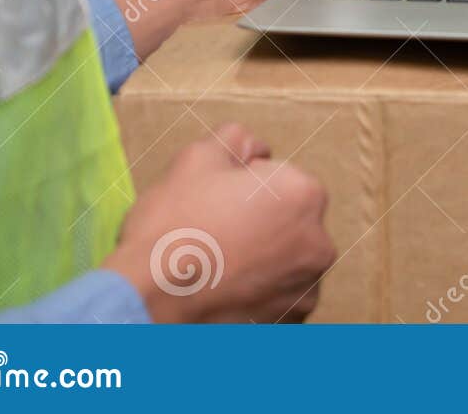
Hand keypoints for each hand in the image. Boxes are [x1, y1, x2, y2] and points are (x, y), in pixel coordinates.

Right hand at [102, 123, 335, 323]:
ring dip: (261, 261)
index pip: (281, 179)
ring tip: (215, 267)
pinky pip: (276, 300)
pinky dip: (256, 296)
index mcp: (305, 195)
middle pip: (288, 222)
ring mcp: (306, 290)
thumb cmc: (174, 225)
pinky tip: (222, 293)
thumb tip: (257, 149)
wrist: (148, 302)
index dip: (245, 186)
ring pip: (284, 263)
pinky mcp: (288, 326)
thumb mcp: (198, 158)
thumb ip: (237, 140)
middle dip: (260, 223)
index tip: (216, 202)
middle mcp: (319, 244)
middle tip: (214, 234)